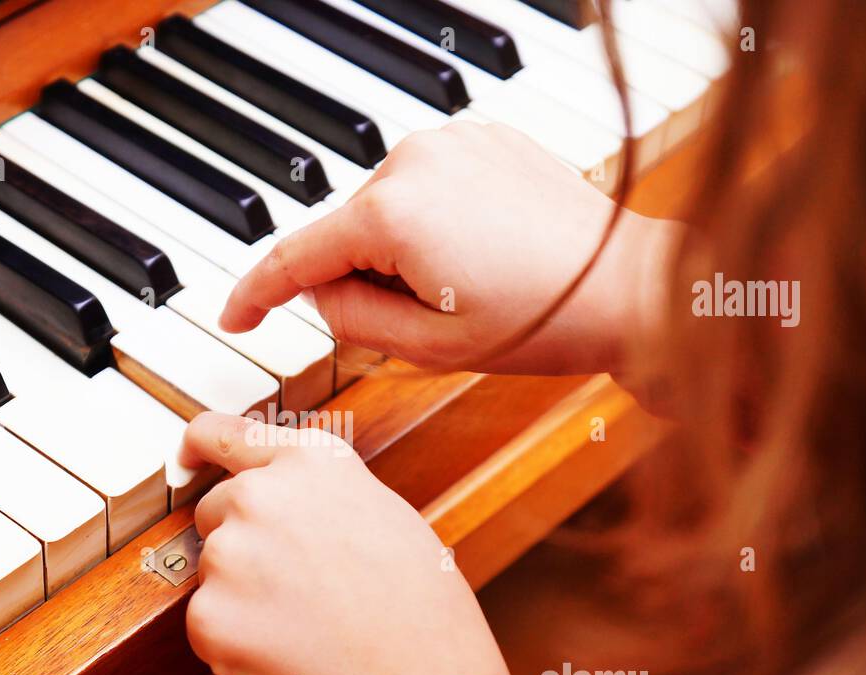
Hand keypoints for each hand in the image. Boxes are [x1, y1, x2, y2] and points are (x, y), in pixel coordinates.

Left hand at [179, 412, 510, 674]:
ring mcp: (227, 553)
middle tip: (296, 586)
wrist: (413, 674)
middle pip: (215, 511)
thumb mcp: (381, 513)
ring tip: (307, 625)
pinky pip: (209, 627)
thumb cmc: (416, 603)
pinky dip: (236, 644)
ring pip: (214, 573)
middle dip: (242, 543)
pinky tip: (288, 653)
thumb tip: (292, 510)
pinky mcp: (208, 614)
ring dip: (242, 597)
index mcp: (307, 462)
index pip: (225, 433)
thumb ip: (320, 496)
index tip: (188, 457)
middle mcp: (258, 494)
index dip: (200, 445)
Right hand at [219, 121, 677, 375]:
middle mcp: (414, 159)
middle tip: (429, 319)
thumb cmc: (542, 323)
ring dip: (403, 250)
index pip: (297, 256)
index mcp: (392, 214)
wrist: (630, 287)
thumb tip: (320, 291)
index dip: (257, 293)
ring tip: (469, 284)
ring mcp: (452, 140)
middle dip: (366, 279)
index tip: (235, 316)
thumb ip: (351, 318)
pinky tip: (481, 253)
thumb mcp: (428, 346)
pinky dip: (434, 222)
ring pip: (386, 209)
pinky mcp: (484, 136)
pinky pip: (426, 186)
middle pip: (347, 233)